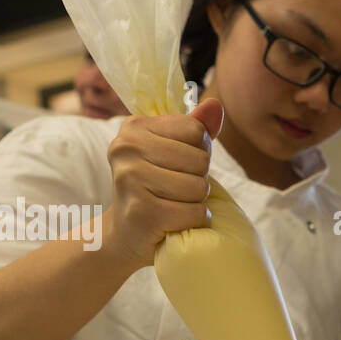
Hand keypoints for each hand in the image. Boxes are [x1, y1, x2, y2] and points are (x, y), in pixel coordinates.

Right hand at [103, 98, 224, 270]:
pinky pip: (195, 213)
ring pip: (199, 188)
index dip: (200, 151)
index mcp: (135, 126)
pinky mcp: (142, 212)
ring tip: (175, 204)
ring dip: (196, 202)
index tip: (179, 164)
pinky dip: (194, 221)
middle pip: (200, 160)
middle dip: (199, 179)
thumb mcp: (172, 152)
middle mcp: (127, 148)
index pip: (196, 130)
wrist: (124, 234)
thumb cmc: (156, 188)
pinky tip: (175, 221)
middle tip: (176, 190)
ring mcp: (131, 179)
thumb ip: (196, 129)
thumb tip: (216, 105)